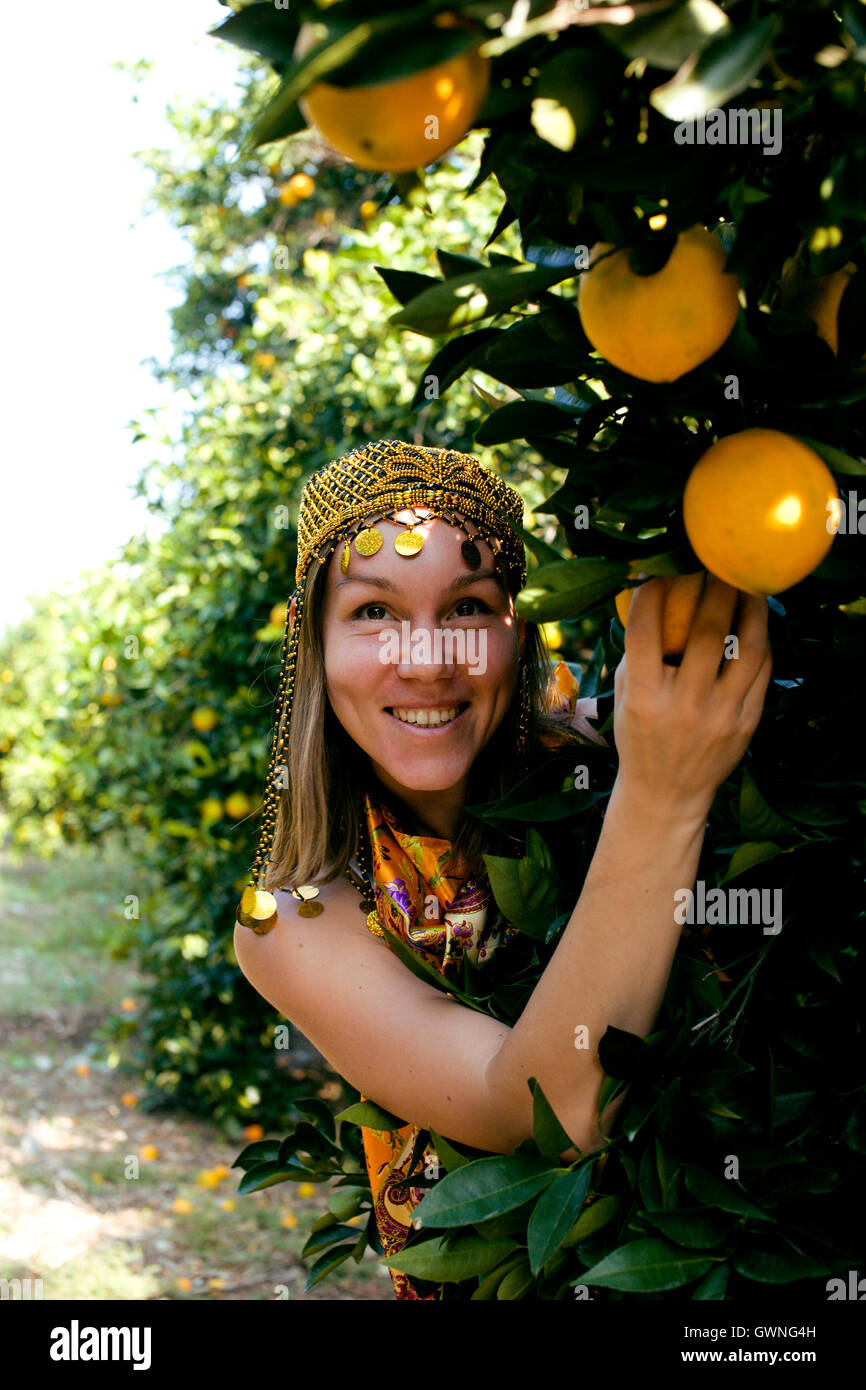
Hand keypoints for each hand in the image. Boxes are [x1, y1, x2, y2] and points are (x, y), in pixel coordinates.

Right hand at [612, 573, 772, 819]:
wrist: (666, 794)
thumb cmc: (640, 735)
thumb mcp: (624, 696)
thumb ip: (637, 653)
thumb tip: (650, 595)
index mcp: (643, 697)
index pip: (645, 632)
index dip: (652, 593)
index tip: (659, 567)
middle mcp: (683, 705)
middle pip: (707, 633)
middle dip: (714, 588)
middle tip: (716, 560)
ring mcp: (719, 715)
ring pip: (746, 648)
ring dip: (750, 608)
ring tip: (747, 583)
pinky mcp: (746, 723)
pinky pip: (761, 672)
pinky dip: (761, 641)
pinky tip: (757, 622)